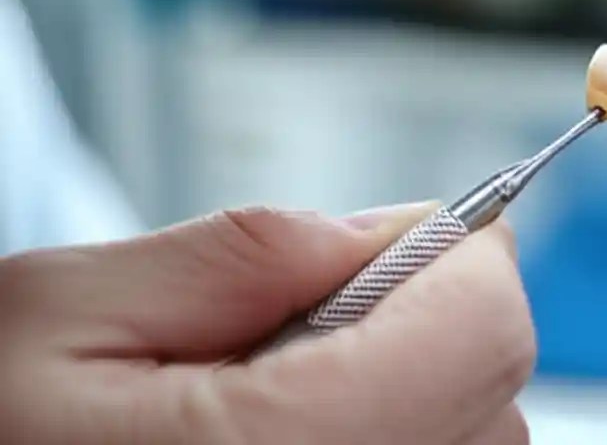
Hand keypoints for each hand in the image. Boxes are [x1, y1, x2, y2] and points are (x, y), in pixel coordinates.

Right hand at [0, 204, 533, 443]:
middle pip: (493, 387)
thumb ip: (241, 257)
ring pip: (474, 436)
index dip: (460, 258)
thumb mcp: (62, 316)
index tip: (405, 238)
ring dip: (414, 384)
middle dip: (430, 317)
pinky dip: (399, 432)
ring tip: (282, 390)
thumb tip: (386, 231)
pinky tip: (296, 437)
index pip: (483, 329)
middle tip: (312, 316)